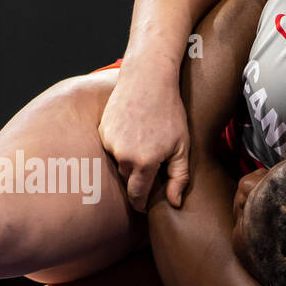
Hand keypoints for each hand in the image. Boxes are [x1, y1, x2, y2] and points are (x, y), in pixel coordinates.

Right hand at [98, 69, 190, 210]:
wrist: (148, 79)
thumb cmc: (170, 112)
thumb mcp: (182, 146)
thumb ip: (179, 178)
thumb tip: (174, 203)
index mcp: (144, 162)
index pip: (137, 196)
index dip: (142, 204)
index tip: (146, 206)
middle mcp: (123, 156)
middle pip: (129, 178)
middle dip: (139, 176)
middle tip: (152, 162)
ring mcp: (110, 143)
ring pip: (119, 162)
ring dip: (129, 159)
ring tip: (144, 140)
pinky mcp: (102, 131)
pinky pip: (111, 147)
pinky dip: (120, 144)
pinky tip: (133, 130)